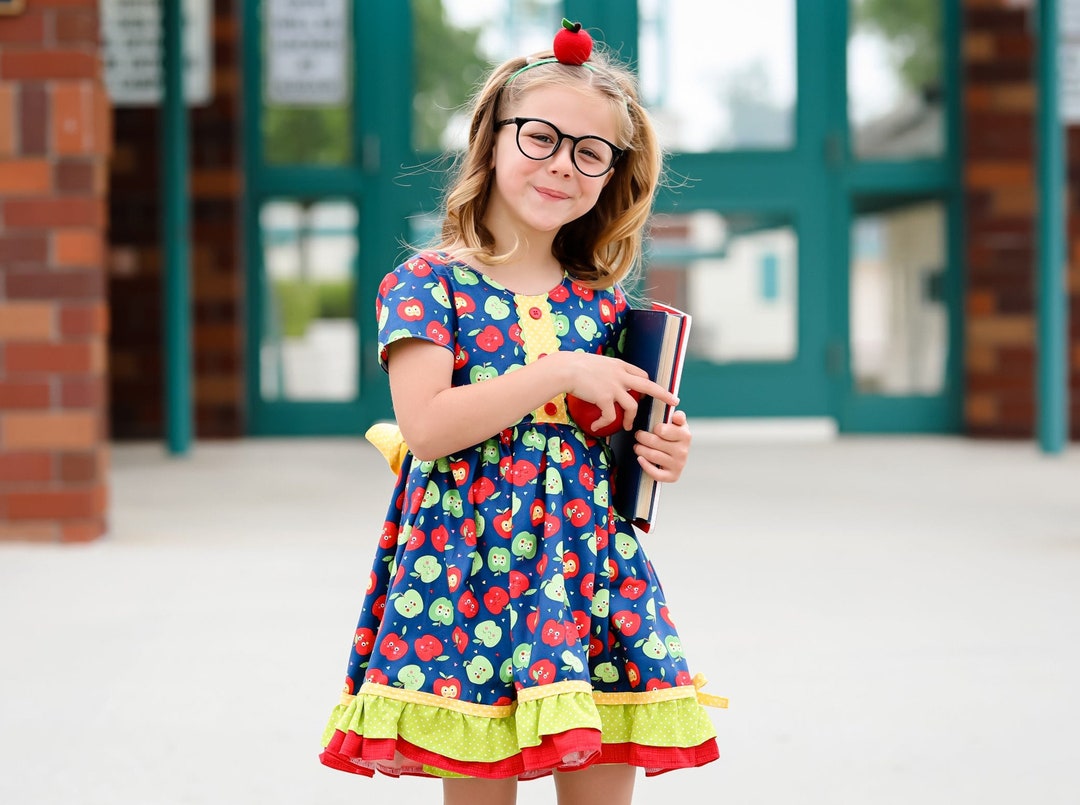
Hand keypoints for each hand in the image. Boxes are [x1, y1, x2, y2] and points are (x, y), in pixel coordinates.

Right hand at [561, 352, 677, 432]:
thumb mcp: (595, 362)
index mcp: (619, 365)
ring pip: (632, 406)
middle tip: (673, 401)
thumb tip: (602, 376)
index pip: (640, 373)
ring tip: (626, 426)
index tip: (649, 390)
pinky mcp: (605, 398)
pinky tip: (597, 427)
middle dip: (663, 394)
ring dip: (630, 418)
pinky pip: (610, 415)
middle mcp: (620, 375)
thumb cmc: (574, 365)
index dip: (646, 382)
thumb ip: (604, 370)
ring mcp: (614, 387)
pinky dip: (604, 423)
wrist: (565, 369)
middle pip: (648, 385)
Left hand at [634, 409, 690, 482]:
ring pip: (653, 456)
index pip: (662, 430)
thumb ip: (678, 417)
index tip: (652, 428)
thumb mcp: (678, 425)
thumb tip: (676, 416)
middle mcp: (683, 451)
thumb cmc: (674, 437)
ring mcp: (678, 465)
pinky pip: (656, 473)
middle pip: (655, 443)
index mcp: (685, 436)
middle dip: (643, 438)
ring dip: (640, 450)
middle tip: (638, 436)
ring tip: (637, 446)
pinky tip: (639, 459)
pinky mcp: (673, 476)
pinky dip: (645, 466)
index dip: (655, 428)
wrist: (678, 456)